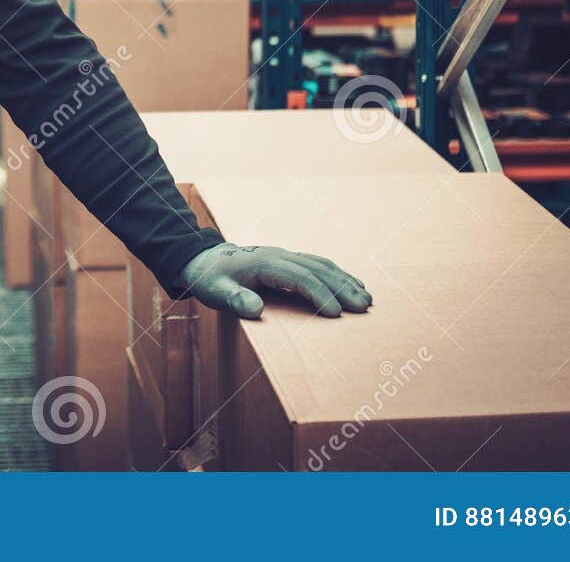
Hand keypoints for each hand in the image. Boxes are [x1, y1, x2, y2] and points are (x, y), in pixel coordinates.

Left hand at [181, 243, 371, 319]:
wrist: (203, 259)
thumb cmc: (210, 278)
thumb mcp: (214, 291)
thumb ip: (233, 299)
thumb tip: (254, 309)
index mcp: (264, 262)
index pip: (299, 278)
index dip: (319, 294)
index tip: (336, 314)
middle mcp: (279, 255)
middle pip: (317, 269)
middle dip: (342, 288)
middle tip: (364, 307)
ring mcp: (284, 255)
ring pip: (321, 264)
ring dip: (345, 280)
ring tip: (367, 298)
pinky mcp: (287, 260)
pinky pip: (317, 264)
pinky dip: (337, 274)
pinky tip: (352, 285)